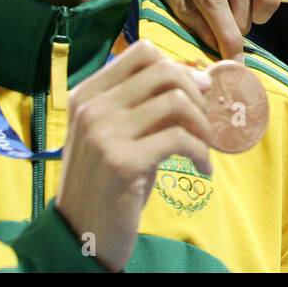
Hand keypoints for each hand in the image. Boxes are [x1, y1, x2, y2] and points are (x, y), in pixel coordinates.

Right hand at [55, 41, 213, 271]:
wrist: (82, 234)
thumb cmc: (108, 180)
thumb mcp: (118, 134)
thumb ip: (144, 104)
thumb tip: (200, 76)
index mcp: (87, 95)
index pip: (143, 52)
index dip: (179, 68)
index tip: (196, 92)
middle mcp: (92, 109)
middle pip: (165, 71)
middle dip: (198, 94)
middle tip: (206, 121)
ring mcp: (104, 134)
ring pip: (177, 100)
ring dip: (204, 124)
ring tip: (206, 146)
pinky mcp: (123, 162)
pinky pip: (181, 138)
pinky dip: (202, 153)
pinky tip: (203, 169)